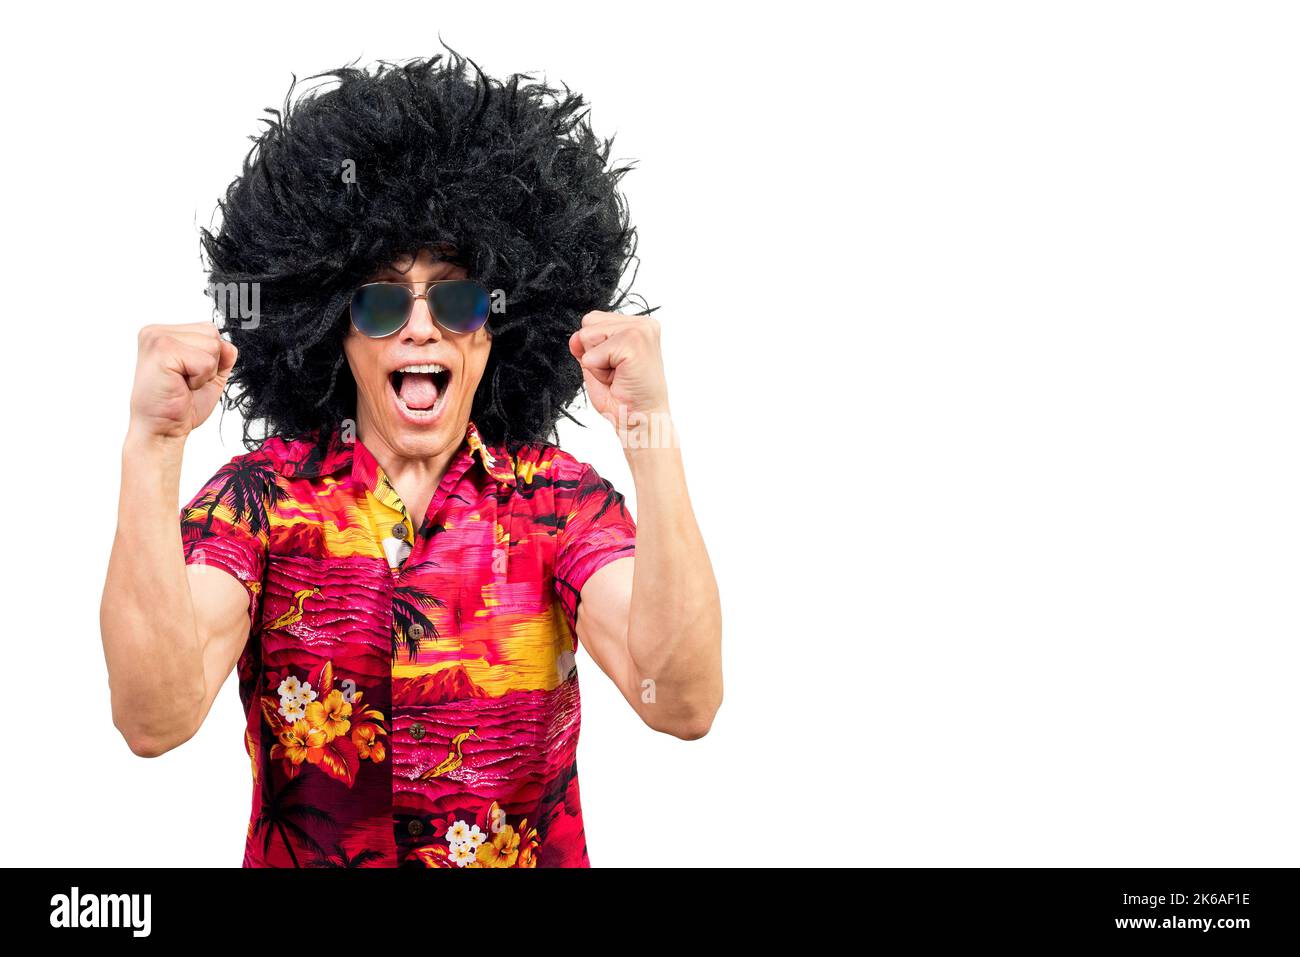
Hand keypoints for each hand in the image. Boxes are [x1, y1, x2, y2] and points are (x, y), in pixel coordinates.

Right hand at [129, 323, 236, 439]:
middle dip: (209, 363)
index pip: (209, 329)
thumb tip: (229, 345)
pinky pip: (205, 361)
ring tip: (183, 383)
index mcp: (164, 333)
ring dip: (205, 372)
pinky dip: (200, 379)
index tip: (187, 375)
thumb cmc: (179, 405)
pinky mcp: (162, 351)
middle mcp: (156, 332)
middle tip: (185, 381)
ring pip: (212, 345)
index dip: (210, 358)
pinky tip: (180, 386)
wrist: (162, 429)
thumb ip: (221, 356)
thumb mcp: (209, 376)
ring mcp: (157, 338)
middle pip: (212, 333)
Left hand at [568, 311, 670, 428]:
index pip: (593, 320)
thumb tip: (575, 337)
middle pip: (589, 322)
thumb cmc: (625, 399)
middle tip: (616, 374)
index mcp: (637, 325)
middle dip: (594, 353)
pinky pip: (592, 354)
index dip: (594, 348)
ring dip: (597, 363)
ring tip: (617, 376)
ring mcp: (640, 330)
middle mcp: (643, 323)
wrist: (641, 422)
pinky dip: (599, 371)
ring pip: (589, 335)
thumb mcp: (597, 366)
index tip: (616, 367)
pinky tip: (619, 379)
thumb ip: (585, 346)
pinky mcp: (634, 342)